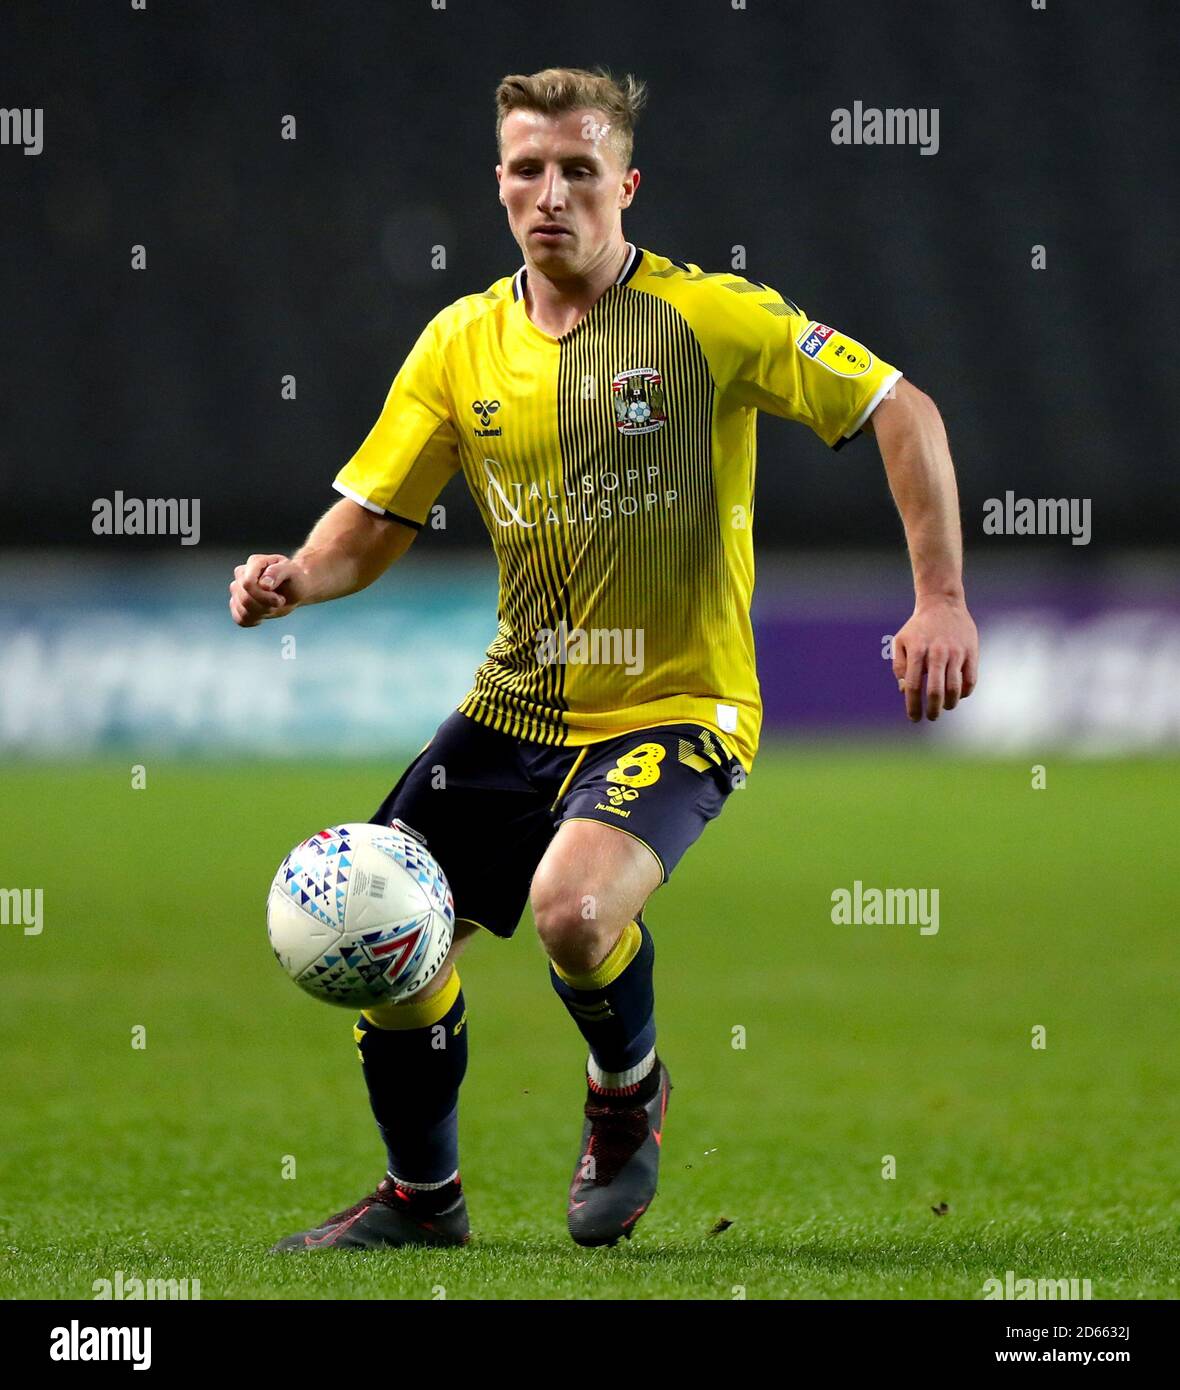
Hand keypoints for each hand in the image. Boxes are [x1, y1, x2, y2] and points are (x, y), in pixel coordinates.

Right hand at [228, 553, 302, 627]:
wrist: (294, 590)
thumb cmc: (294, 578)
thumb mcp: (292, 571)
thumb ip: (278, 572)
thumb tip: (263, 584)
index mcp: (254, 562)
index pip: (248, 584)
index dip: (265, 596)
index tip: (280, 598)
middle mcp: (241, 574)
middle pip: (245, 599)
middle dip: (266, 606)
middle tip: (280, 601)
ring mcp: (237, 589)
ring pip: (242, 610)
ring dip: (262, 613)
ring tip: (273, 605)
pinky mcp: (237, 604)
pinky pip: (240, 619)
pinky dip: (254, 620)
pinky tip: (263, 613)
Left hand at [891, 596, 978, 721]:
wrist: (942, 604)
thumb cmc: (918, 628)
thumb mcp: (900, 642)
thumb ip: (899, 666)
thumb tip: (904, 690)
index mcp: (917, 651)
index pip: (913, 686)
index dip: (913, 706)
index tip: (914, 718)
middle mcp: (937, 653)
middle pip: (935, 691)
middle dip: (932, 710)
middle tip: (931, 717)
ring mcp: (956, 652)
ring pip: (955, 688)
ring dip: (950, 704)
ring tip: (945, 707)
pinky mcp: (971, 652)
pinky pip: (970, 680)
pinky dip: (964, 693)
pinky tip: (958, 696)